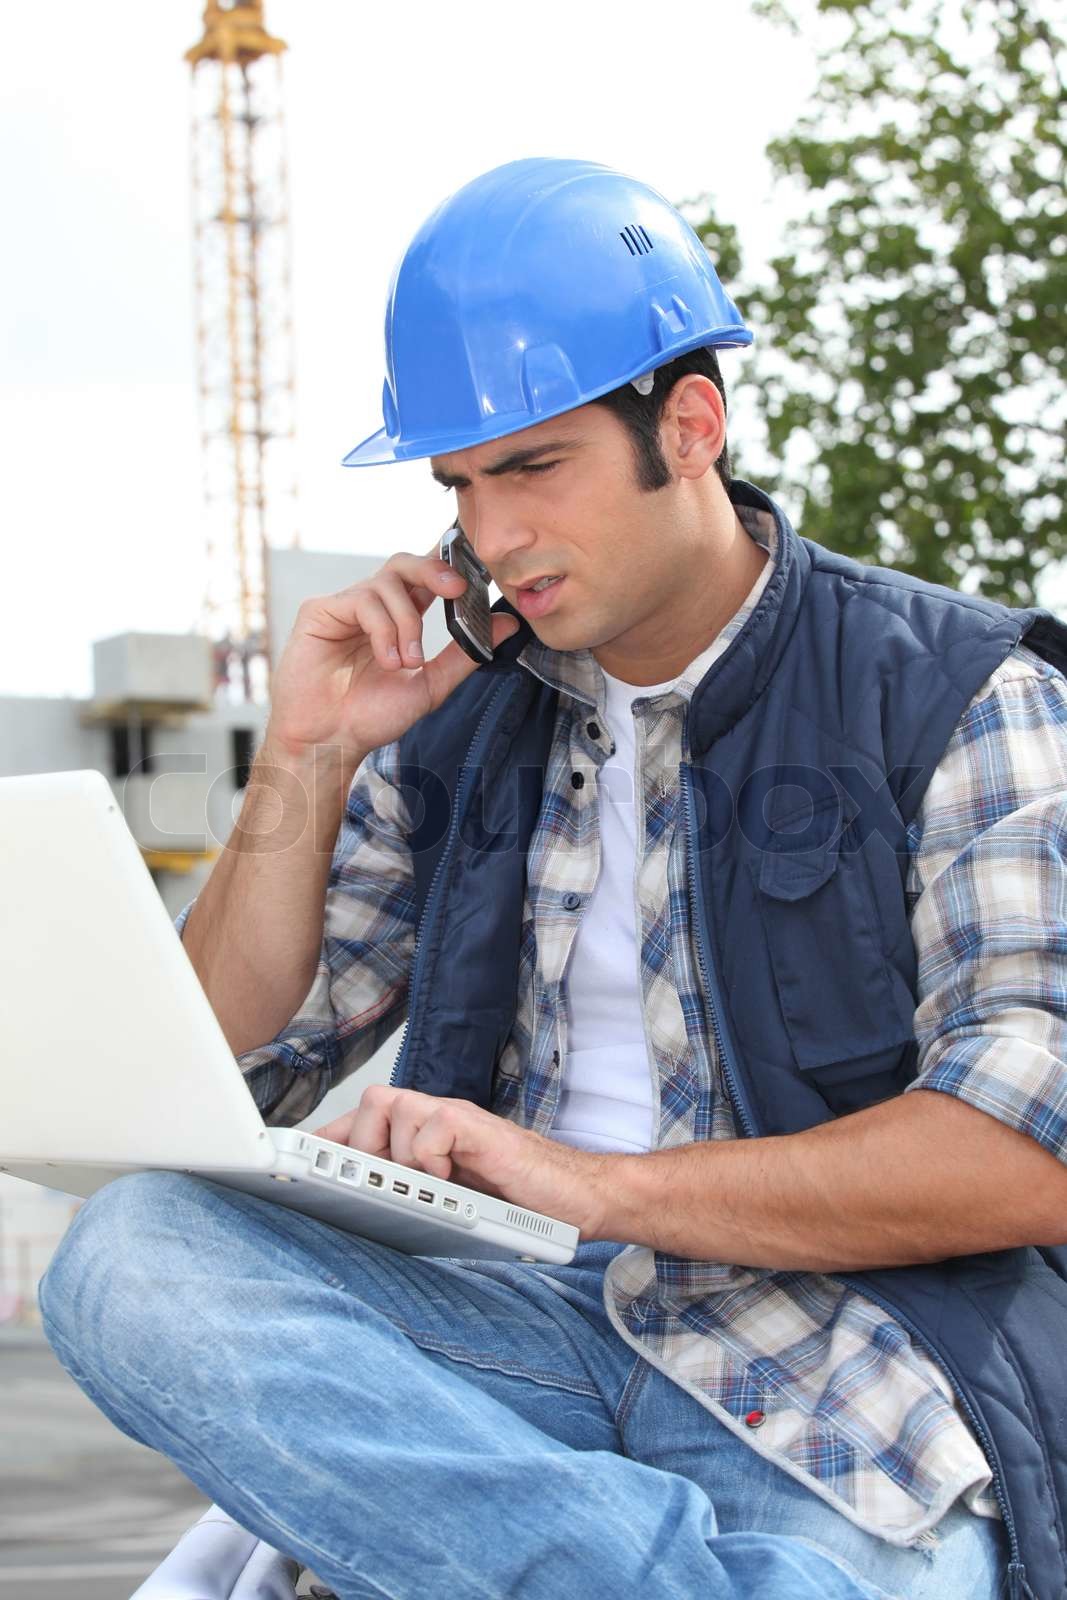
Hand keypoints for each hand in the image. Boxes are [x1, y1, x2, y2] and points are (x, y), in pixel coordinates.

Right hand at [266, 545, 520, 763]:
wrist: (331, 741)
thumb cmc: (373, 716)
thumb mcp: (431, 685)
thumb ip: (466, 654)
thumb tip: (509, 624)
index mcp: (399, 617)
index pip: (426, 576)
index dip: (450, 563)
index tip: (477, 567)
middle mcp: (372, 606)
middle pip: (405, 563)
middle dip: (435, 570)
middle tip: (457, 589)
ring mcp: (345, 606)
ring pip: (387, 583)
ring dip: (407, 623)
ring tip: (407, 662)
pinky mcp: (320, 611)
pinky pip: (362, 601)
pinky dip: (383, 630)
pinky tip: (386, 660)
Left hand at [314, 1084, 613, 1238]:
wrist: (577, 1199)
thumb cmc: (517, 1203)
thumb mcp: (449, 1203)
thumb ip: (411, 1194)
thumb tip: (354, 1210)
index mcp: (422, 1136)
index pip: (360, 1122)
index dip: (325, 1140)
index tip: (290, 1163)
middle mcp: (434, 1118)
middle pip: (369, 1104)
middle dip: (361, 1148)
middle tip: (380, 1187)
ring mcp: (456, 1118)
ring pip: (391, 1107)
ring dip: (398, 1156)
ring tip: (427, 1186)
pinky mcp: (478, 1126)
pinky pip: (430, 1126)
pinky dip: (430, 1156)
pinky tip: (452, 1177)